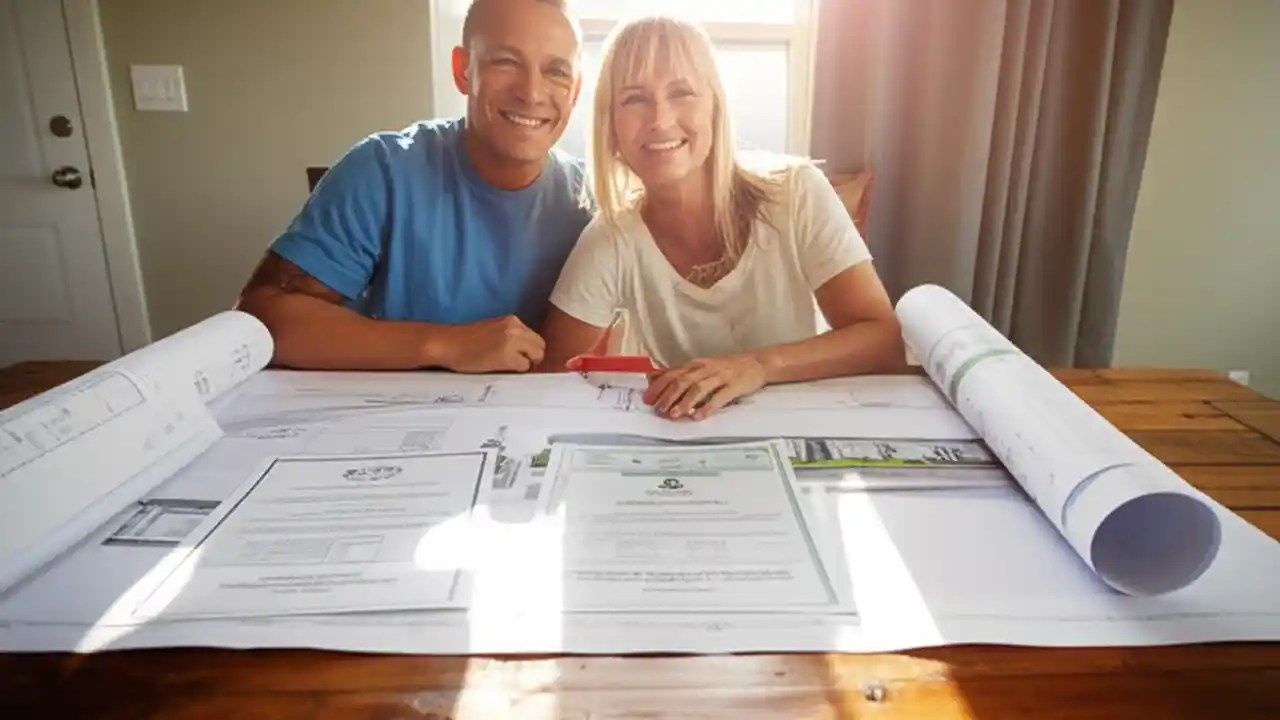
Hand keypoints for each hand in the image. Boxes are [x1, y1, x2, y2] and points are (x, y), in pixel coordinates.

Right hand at [429, 316, 545, 372]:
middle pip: (540, 346)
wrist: (448, 344)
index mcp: (513, 320)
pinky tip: (502, 369)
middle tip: (516, 364)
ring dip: (526, 363)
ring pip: (536, 356)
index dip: (529, 349)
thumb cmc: (466, 341)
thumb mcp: (493, 330)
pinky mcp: (507, 356)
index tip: (520, 356)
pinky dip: (517, 370)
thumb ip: (511, 336)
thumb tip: (525, 350)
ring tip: (508, 366)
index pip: (534, 337)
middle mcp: (516, 328)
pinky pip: (524, 366)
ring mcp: (513, 341)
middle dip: (532, 357)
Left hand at [643, 354, 766, 419]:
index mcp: (696, 364)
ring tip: (674, 414)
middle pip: (682, 381)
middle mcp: (706, 368)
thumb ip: (679, 373)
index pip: (672, 374)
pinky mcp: (735, 385)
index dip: (658, 386)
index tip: (647, 399)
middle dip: (668, 396)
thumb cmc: (726, 367)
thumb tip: (653, 377)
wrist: (757, 363)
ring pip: (699, 388)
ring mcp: (721, 376)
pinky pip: (720, 396)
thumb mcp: (701, 367)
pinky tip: (698, 416)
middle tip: (659, 410)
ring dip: (684, 402)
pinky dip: (708, 406)